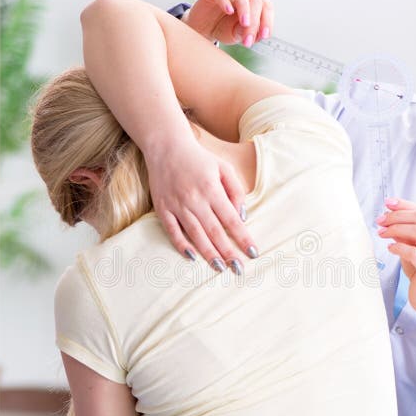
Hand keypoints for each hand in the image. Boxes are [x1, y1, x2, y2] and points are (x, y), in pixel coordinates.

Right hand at [145, 137, 258, 271]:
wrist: (166, 146)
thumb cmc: (199, 158)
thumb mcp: (224, 167)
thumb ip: (236, 191)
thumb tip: (242, 217)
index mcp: (212, 188)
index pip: (232, 219)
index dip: (243, 238)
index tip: (253, 253)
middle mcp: (194, 199)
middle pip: (214, 231)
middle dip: (228, 252)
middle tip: (239, 269)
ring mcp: (177, 205)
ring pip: (195, 234)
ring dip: (208, 253)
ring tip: (220, 268)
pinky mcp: (162, 208)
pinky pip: (172, 231)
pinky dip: (181, 245)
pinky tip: (192, 257)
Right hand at [184, 0, 273, 46]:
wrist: (203, 29)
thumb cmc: (223, 28)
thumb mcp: (237, 34)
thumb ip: (247, 32)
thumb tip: (257, 33)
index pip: (266, 5)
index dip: (267, 20)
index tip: (264, 36)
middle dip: (255, 20)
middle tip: (249, 38)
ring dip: (245, 6)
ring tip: (244, 23)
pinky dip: (225, 0)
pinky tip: (229, 11)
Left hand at [375, 198, 415, 319]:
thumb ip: (407, 230)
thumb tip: (388, 214)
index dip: (405, 205)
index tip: (387, 203)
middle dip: (397, 216)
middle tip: (380, 220)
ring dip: (396, 229)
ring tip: (382, 233)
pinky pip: (413, 252)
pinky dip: (398, 247)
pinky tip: (390, 248)